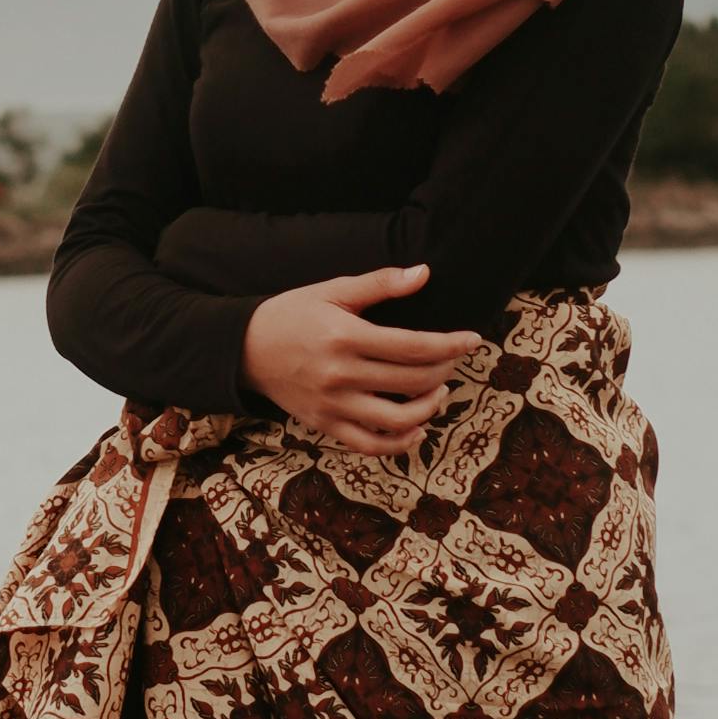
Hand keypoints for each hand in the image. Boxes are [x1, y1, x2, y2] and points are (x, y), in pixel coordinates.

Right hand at [241, 266, 479, 453]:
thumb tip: (423, 273)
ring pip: (397, 419)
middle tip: (453, 359)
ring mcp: (333, 405)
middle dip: (444, 369)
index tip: (472, 340)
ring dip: (429, 407)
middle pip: (412, 381)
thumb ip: (379, 283)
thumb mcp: (332, 290)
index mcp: (345, 336)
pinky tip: (416, 427)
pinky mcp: (325, 426)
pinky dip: (400, 443)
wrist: (244, 349)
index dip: (450, 344)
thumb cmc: (292, 314)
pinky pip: (370, 445)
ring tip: (439, 391)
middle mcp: (341, 374)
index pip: (413, 345)